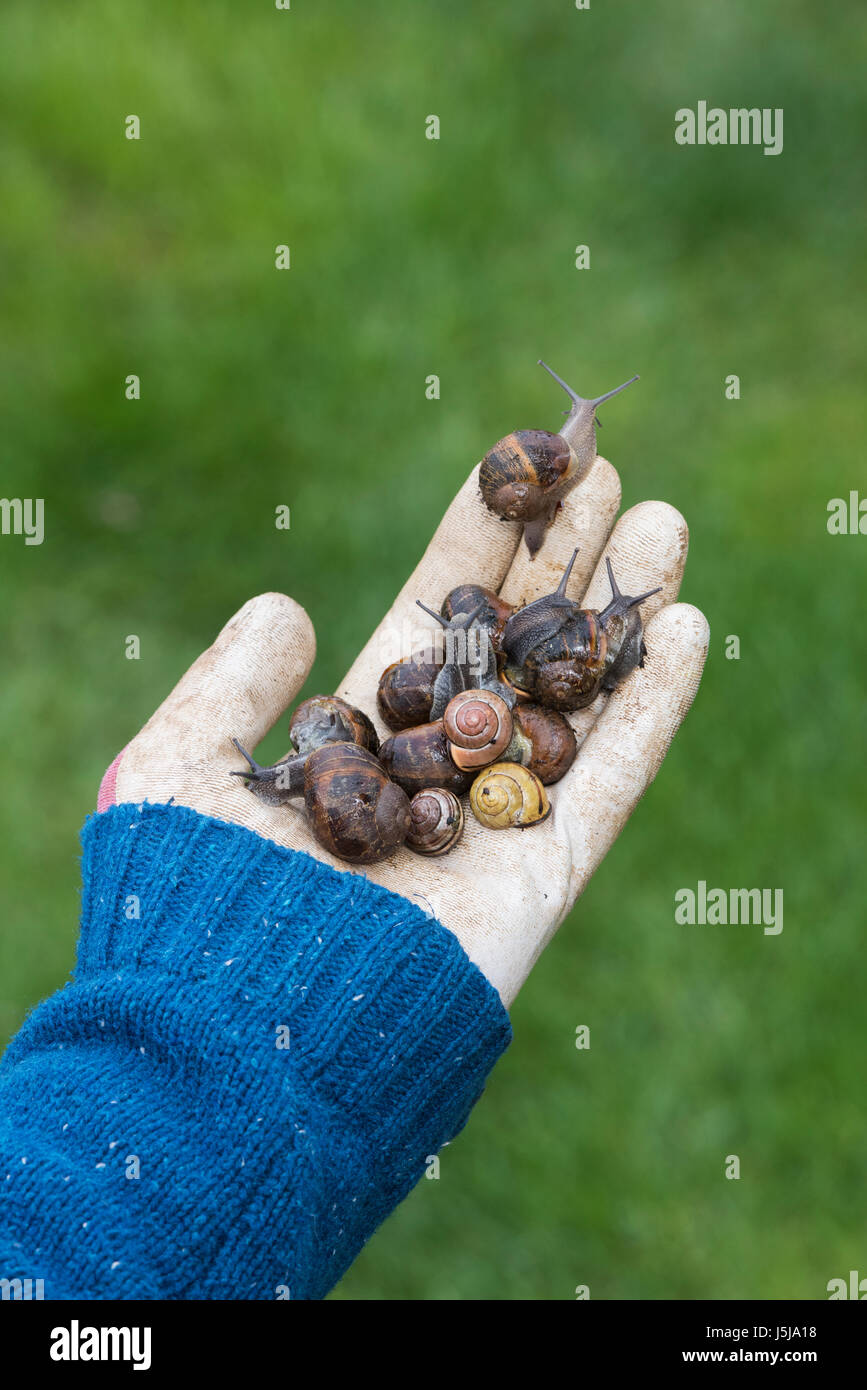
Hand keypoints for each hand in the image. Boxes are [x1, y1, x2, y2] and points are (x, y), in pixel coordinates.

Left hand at [98, 455, 707, 1005]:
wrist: (238, 1032)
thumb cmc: (190, 899)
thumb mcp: (178, 763)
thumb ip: (231, 685)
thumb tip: (284, 608)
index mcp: (357, 741)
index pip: (431, 620)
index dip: (473, 543)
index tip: (508, 465)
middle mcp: (433, 775)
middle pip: (513, 645)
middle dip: (557, 557)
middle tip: (603, 470)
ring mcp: (494, 824)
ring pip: (573, 697)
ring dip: (619, 612)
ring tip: (662, 519)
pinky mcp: (543, 877)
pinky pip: (611, 780)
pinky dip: (651, 708)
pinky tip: (684, 627)